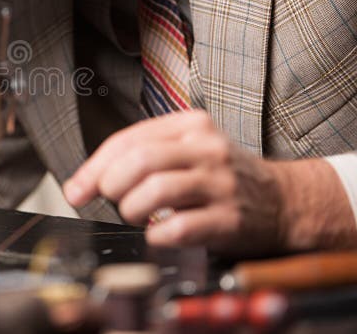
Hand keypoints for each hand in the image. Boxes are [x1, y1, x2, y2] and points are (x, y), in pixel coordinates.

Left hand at [62, 110, 355, 255]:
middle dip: (111, 185)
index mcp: (190, 125)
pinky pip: (179, 227)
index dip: (94, 168)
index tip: (76, 191)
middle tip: (112, 200)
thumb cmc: (220, 176)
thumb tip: (83, 184)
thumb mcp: (187, 150)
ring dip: (132, 209)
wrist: (284, 201)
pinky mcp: (230, 219)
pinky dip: (157, 235)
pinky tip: (158, 234)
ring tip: (135, 216)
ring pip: (156, 190)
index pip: (127, 139)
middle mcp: (206, 148)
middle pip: (139, 160)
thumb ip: (141, 156)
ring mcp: (220, 183)